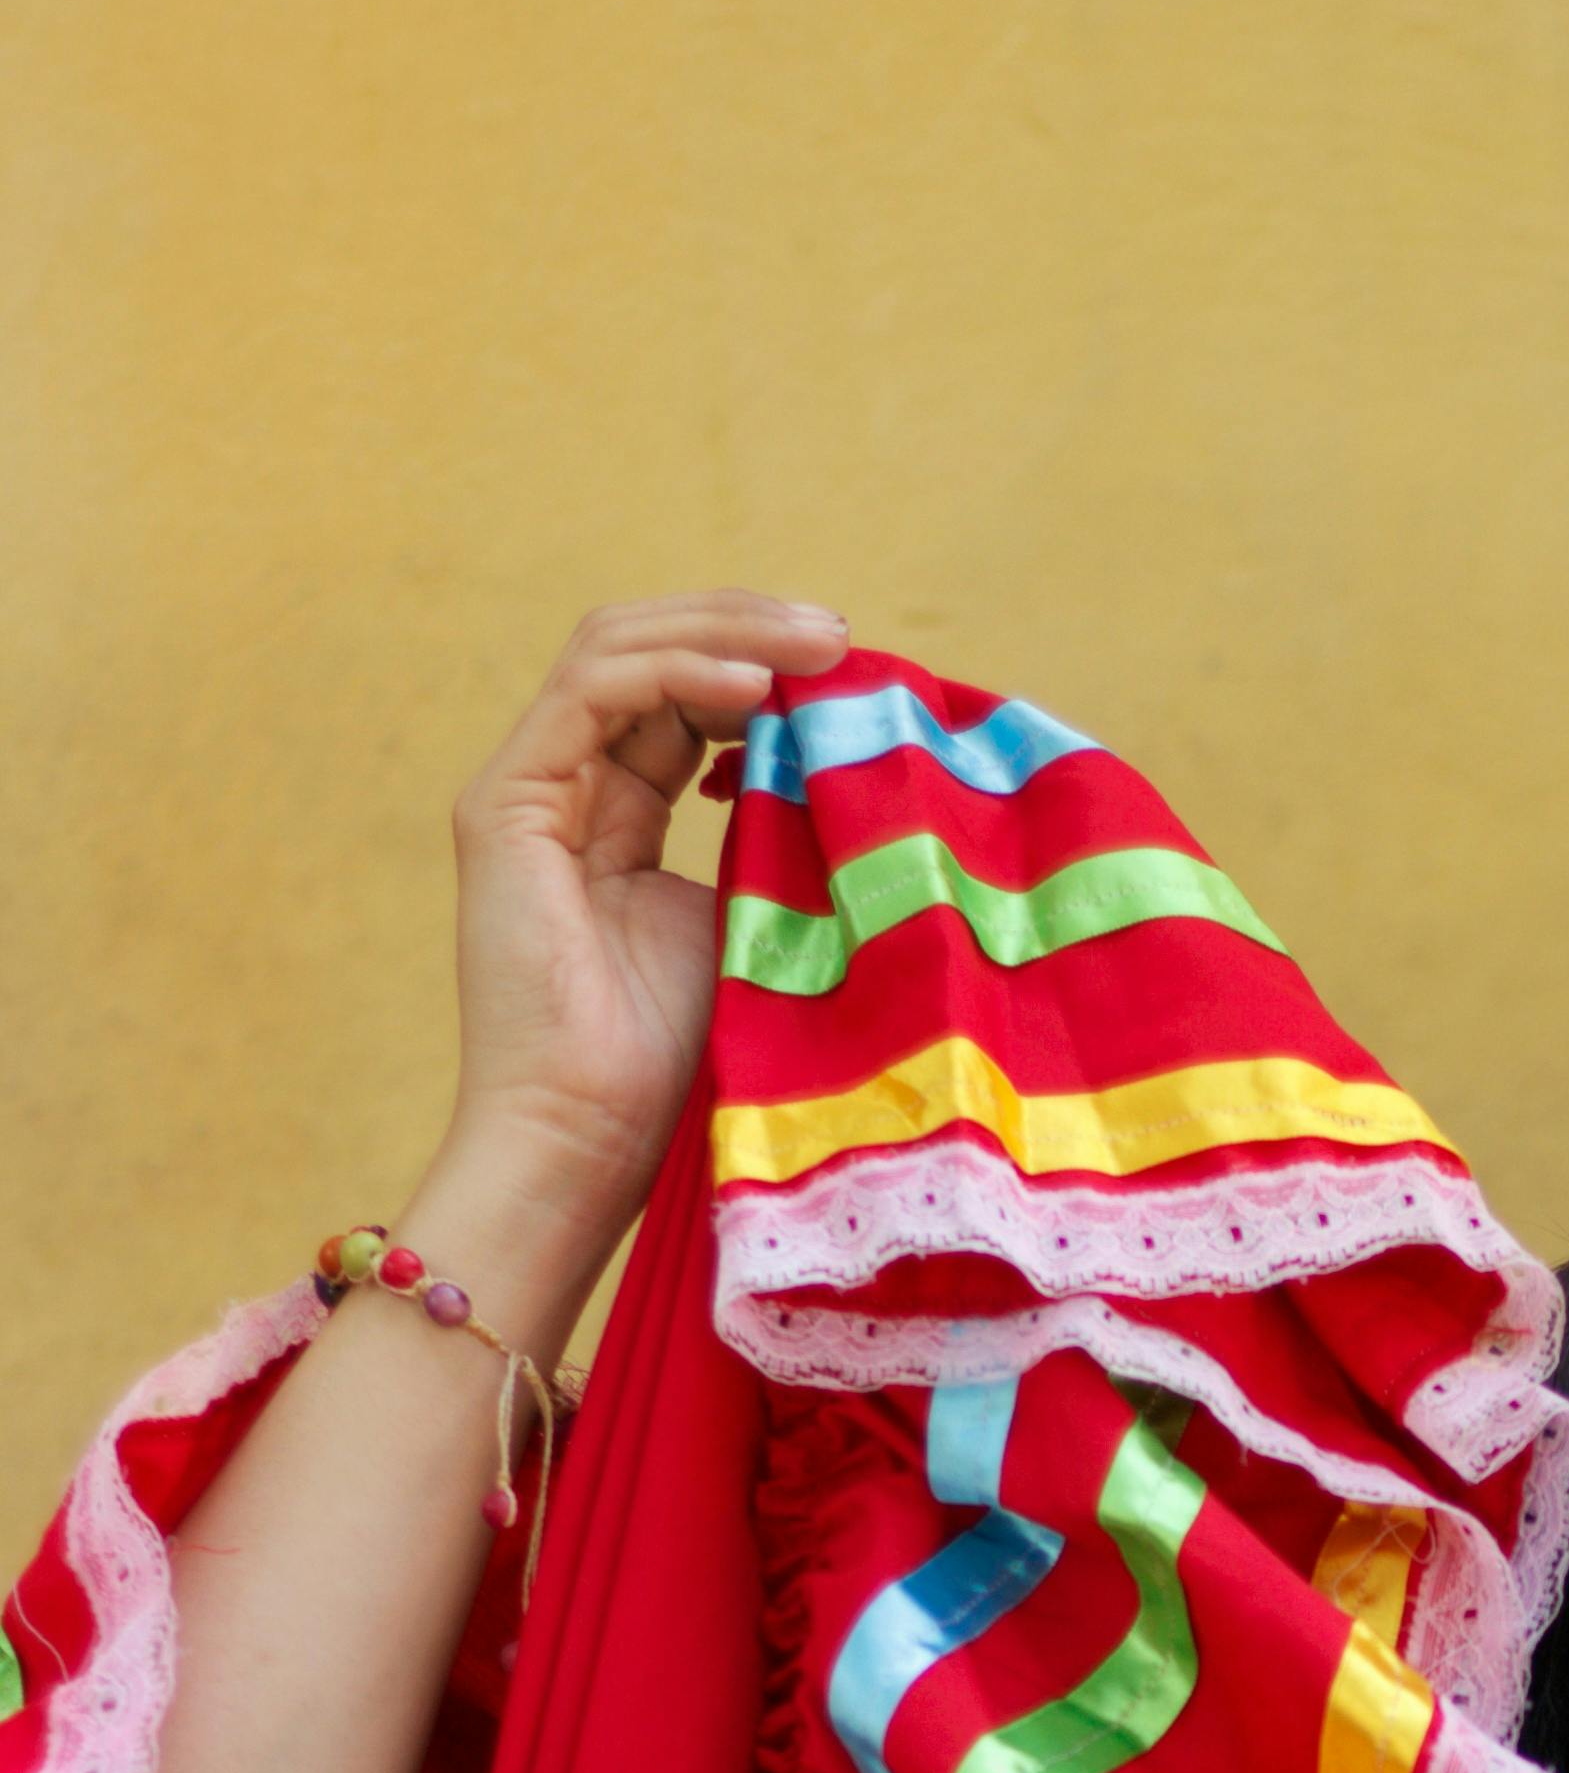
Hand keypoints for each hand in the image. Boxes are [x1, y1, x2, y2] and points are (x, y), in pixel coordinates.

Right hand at [437, 592, 846, 1298]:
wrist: (588, 1143)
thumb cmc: (675, 1069)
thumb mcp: (754, 924)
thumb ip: (780, 838)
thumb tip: (859, 772)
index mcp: (620, 815)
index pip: (689, 699)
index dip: (768, 669)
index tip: (857, 674)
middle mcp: (566, 788)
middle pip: (652, 654)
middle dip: (751, 629)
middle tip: (842, 635)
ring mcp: (527, 789)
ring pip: (620, 649)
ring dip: (725, 633)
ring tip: (816, 644)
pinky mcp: (504, 803)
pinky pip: (595, 690)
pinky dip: (679, 673)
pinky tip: (756, 688)